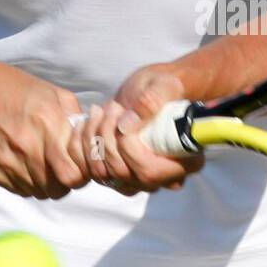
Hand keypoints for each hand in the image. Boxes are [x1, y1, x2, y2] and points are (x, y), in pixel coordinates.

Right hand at [0, 53, 92, 199]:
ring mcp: (6, 162)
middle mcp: (27, 146)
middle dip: (65, 181)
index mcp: (48, 124)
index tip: (78, 164)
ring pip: (38, 192)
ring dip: (44, 182)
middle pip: (58, 188)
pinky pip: (17, 189)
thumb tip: (89, 139)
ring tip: (41, 164)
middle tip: (62, 169)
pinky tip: (22, 164)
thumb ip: (73, 116)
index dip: (81, 173)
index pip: (74, 174)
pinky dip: (24, 182)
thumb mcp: (50, 92)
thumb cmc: (11, 87)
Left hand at [68, 65, 204, 195]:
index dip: (129, 150)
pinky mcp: (117, 175)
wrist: (150, 92)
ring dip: (93, 139)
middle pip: (122, 175)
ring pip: (103, 174)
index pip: (149, 172)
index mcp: (184, 161)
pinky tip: (88, 122)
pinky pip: (91, 171)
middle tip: (112, 106)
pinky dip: (81, 146)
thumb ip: (151, 101)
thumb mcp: (163, 86)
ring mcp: (138, 180)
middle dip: (108, 138)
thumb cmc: (164, 88)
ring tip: (100, 111)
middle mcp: (162, 179)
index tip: (123, 119)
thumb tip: (126, 125)